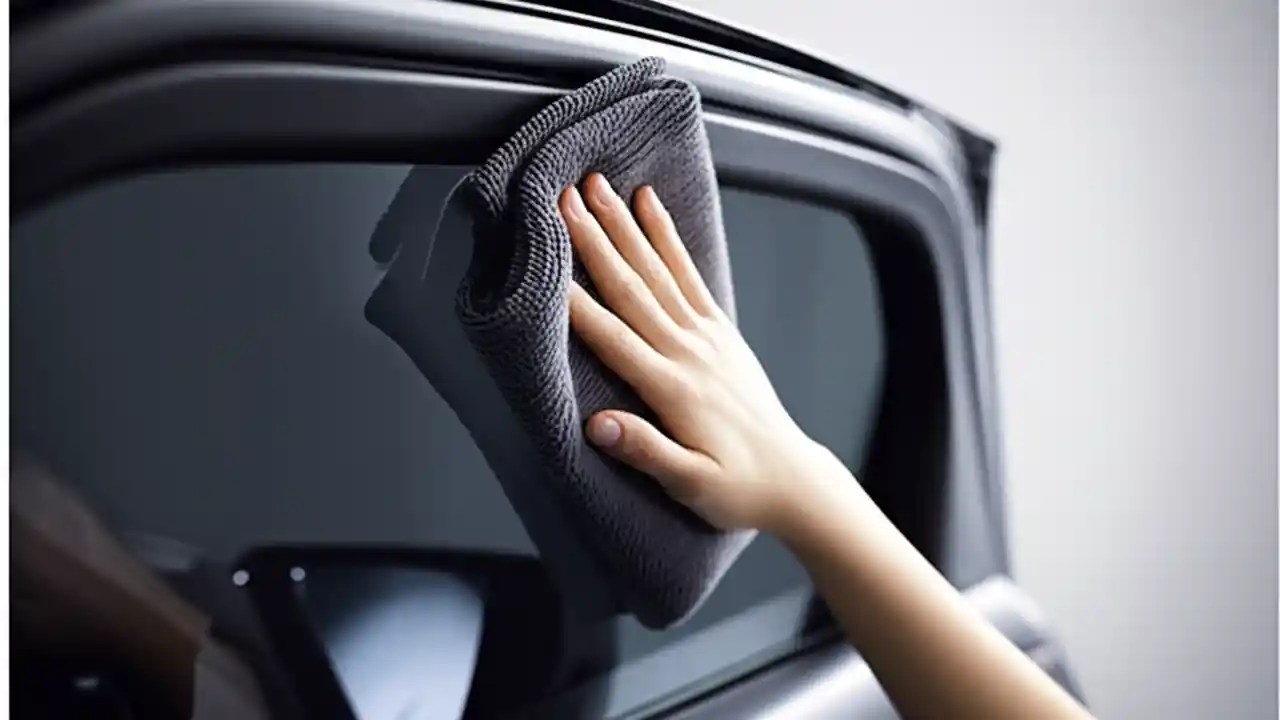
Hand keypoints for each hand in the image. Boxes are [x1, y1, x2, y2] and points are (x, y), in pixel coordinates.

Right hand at [559, 174, 847, 532]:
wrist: (791, 479)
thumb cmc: (737, 490)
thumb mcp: (692, 486)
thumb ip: (647, 453)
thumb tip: (597, 426)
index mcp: (671, 388)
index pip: (613, 338)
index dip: (574, 301)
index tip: (543, 262)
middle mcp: (687, 352)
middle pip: (631, 288)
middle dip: (595, 240)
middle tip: (562, 197)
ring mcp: (705, 336)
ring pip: (657, 270)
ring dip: (624, 225)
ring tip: (597, 185)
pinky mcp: (719, 331)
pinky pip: (688, 274)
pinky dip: (667, 237)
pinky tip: (648, 205)